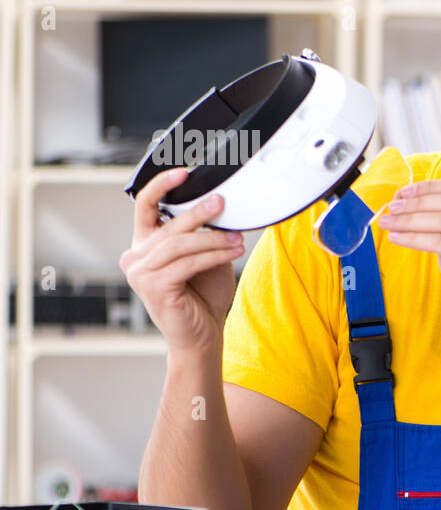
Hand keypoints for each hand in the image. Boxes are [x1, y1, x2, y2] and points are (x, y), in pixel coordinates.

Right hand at [119, 168, 244, 356]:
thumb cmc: (204, 297)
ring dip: (212, 239)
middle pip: (168, 226)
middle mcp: (135, 256)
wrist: (202, 336)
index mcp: (144, 245)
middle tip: (222, 203)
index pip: (144, 206)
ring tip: (236, 238)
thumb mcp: (206, 257)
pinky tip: (233, 251)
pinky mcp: (153, 286)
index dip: (161, 186)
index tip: (183, 173)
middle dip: (199, 213)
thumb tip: (221, 209)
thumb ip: (204, 235)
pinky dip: (212, 255)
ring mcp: (140, 273)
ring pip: (179, 244)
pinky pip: (187, 263)